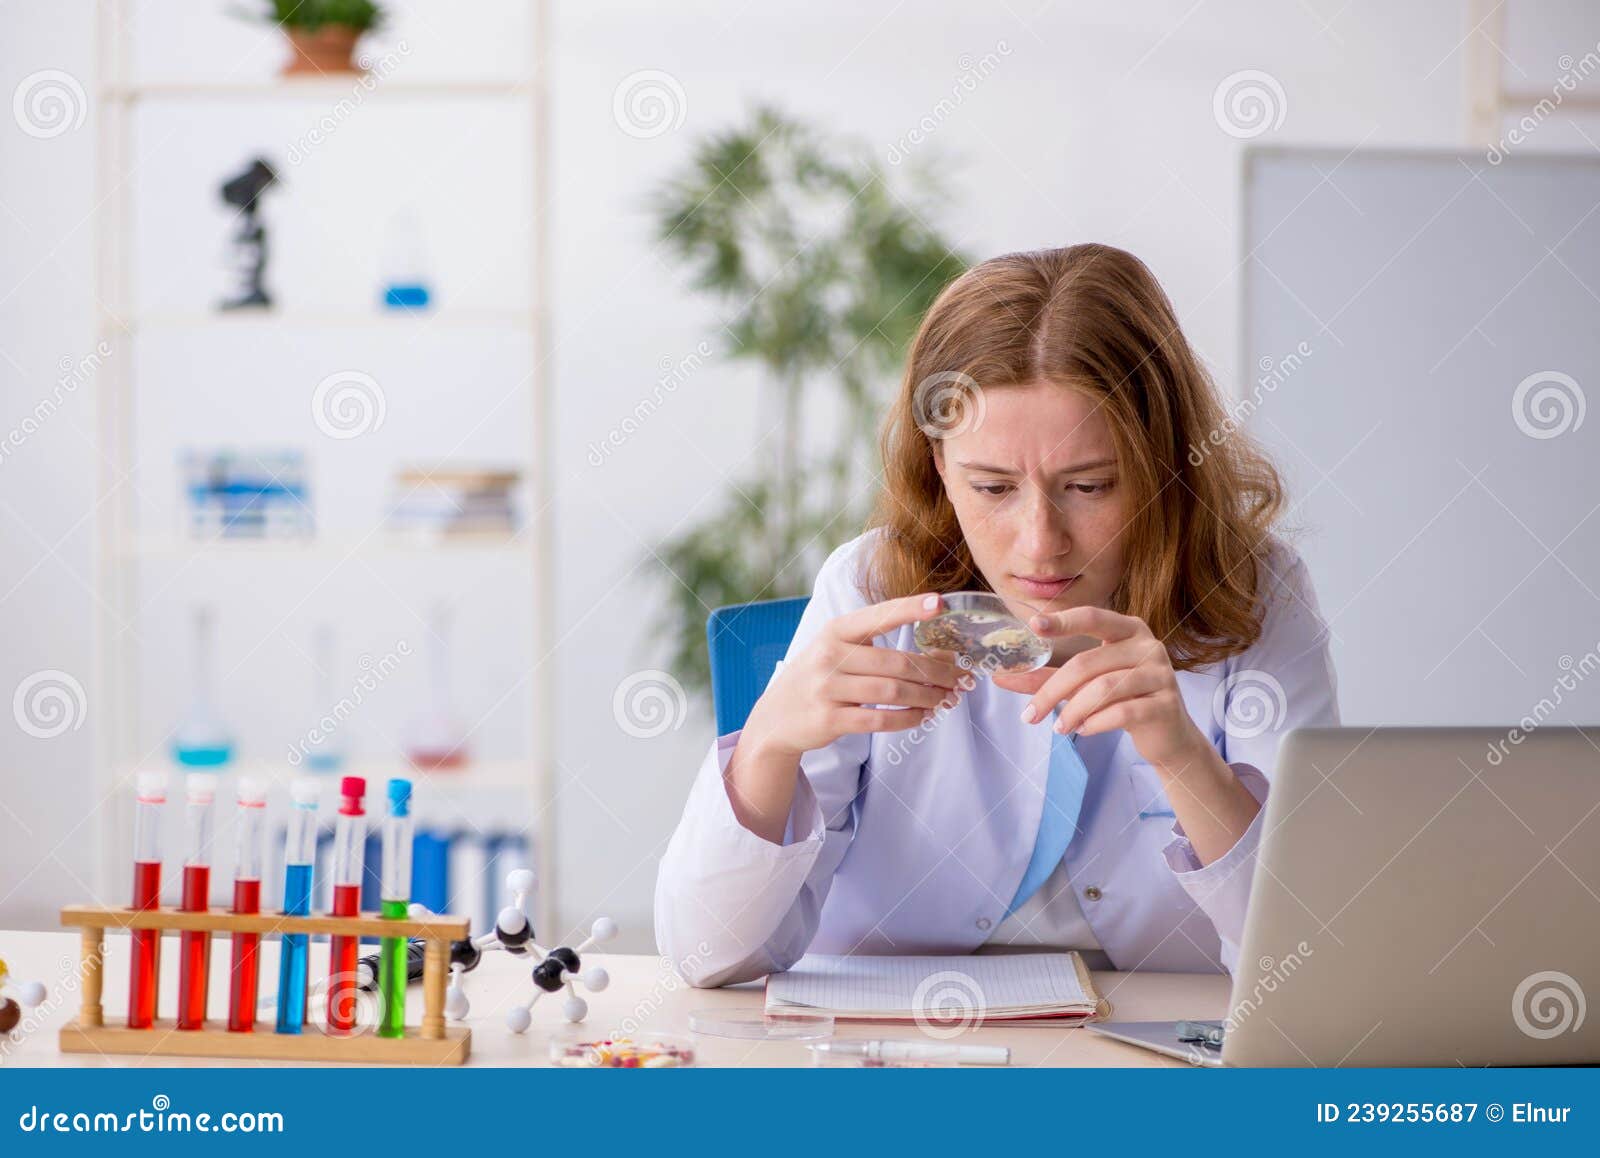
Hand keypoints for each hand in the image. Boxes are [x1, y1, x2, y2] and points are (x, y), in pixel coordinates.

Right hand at [740, 593, 969, 761]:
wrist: (776, 718)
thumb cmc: (819, 677)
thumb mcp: (835, 650)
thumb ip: (875, 647)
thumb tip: (937, 654)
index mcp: (835, 631)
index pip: (878, 616)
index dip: (909, 608)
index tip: (939, 603)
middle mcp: (829, 656)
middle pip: (896, 662)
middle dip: (936, 671)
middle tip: (961, 678)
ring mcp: (827, 688)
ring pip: (892, 691)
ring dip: (927, 696)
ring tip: (947, 699)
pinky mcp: (829, 719)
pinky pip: (879, 719)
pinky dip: (907, 718)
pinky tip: (923, 716)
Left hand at [992, 606, 1207, 769]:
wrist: (1169, 735)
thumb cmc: (1122, 700)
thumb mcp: (1086, 683)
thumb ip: (1047, 677)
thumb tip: (1000, 676)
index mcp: (1128, 629)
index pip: (1093, 617)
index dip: (1063, 620)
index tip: (1033, 625)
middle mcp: (1148, 645)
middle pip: (1088, 662)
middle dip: (1053, 690)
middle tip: (1030, 714)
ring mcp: (1161, 674)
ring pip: (1104, 688)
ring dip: (1073, 710)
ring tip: (1059, 726)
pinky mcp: (1166, 705)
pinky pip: (1123, 711)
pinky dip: (1096, 723)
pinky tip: (1083, 731)